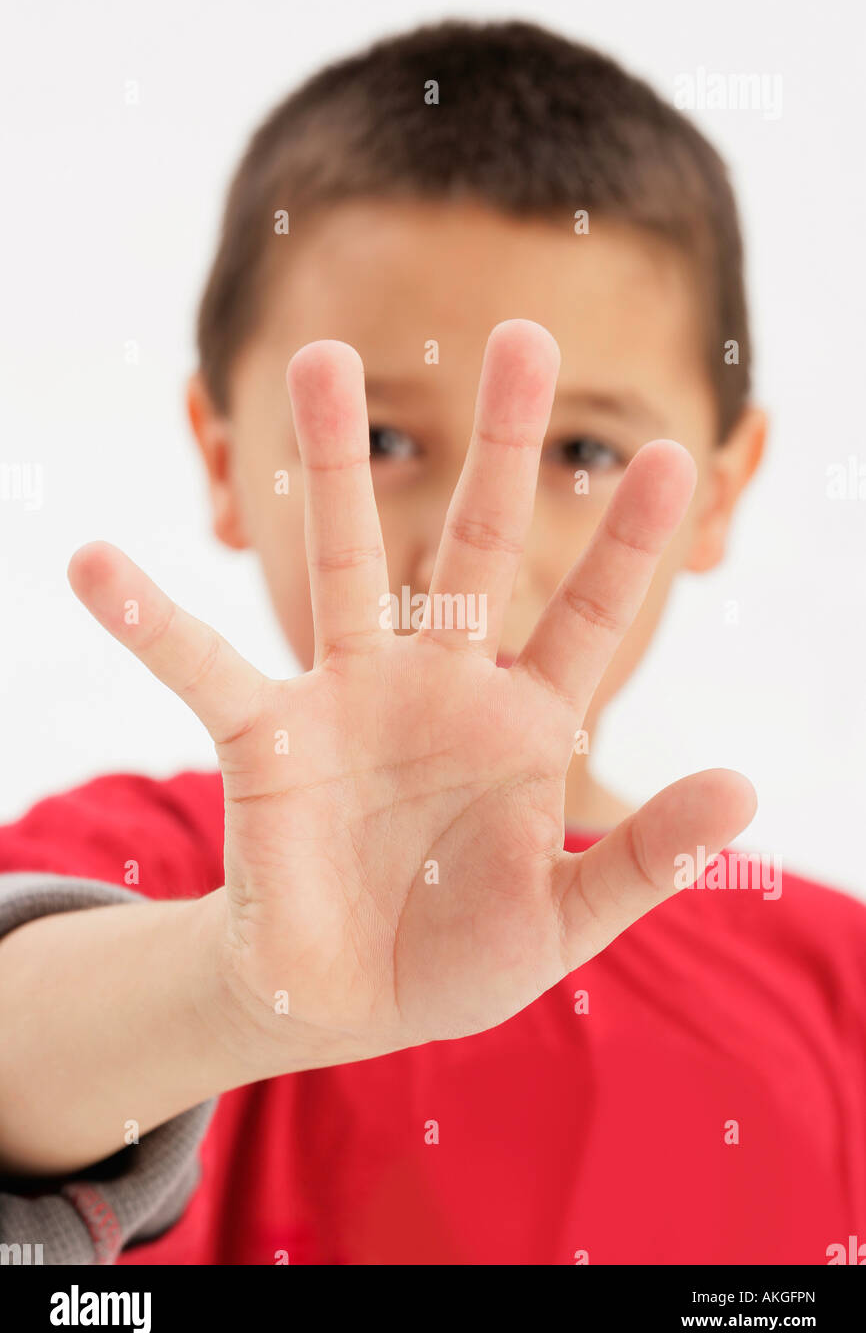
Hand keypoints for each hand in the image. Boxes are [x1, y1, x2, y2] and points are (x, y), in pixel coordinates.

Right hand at [68, 320, 754, 1067]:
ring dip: (332, 466)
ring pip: (344, 563)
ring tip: (326, 360)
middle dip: (501, 445)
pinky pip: (200, 668)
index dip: (628, 543)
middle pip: (475, 544)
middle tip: (520, 332)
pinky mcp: (265, 736)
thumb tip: (745, 787)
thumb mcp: (567, 919)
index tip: (674, 456)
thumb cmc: (463, 953)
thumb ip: (644, 856)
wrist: (345, 1001)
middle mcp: (439, 684)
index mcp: (525, 723)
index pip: (586, 616)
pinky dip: (151, 622)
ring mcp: (349, 698)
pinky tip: (96, 565)